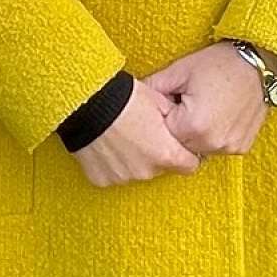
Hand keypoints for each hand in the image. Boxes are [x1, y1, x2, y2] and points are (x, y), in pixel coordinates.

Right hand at [70, 81, 199, 186]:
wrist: (87, 101)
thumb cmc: (123, 98)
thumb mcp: (159, 101)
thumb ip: (174, 120)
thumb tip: (180, 125)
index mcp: (166, 154)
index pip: (189, 165)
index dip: (184, 152)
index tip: (175, 143)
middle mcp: (146, 172)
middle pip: (160, 168)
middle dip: (155, 153)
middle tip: (142, 132)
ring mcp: (123, 177)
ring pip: (136, 171)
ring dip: (133, 158)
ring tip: (121, 134)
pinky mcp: (101, 179)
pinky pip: (113, 173)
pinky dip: (112, 162)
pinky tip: (107, 143)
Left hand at [144, 42, 276, 158]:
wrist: (260, 62)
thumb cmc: (219, 63)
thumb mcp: (180, 70)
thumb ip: (153, 88)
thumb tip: (130, 99)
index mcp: (193, 126)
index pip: (163, 134)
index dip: (162, 116)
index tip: (168, 102)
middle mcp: (213, 143)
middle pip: (180, 144)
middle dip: (177, 127)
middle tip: (185, 101)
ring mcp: (230, 147)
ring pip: (198, 148)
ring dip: (195, 133)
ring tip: (202, 105)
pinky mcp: (242, 147)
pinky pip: (218, 147)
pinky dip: (213, 134)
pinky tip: (217, 112)